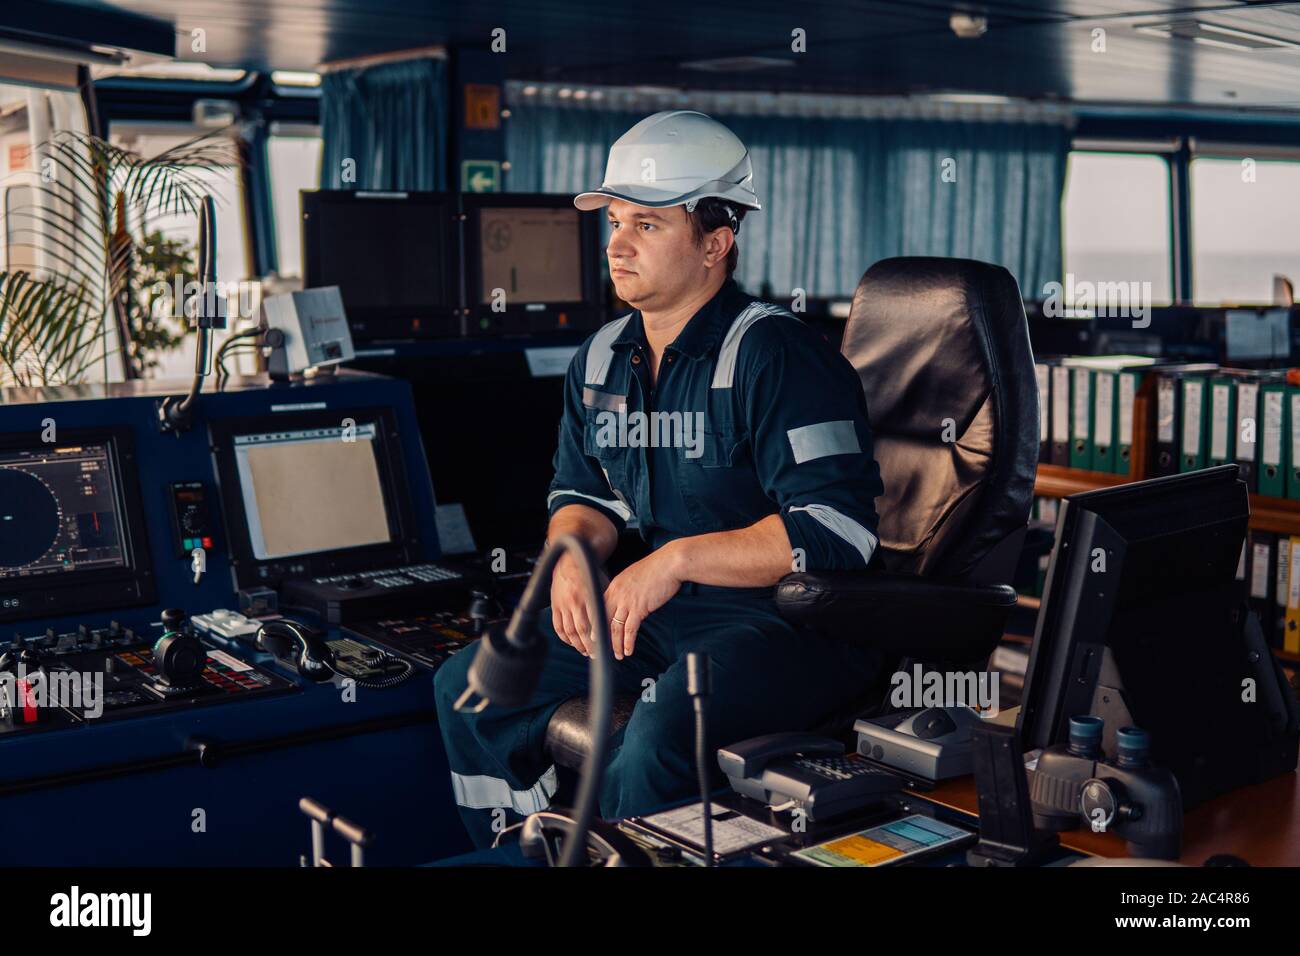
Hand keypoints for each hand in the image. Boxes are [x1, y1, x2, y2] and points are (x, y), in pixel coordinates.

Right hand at [550, 551, 607, 655]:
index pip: (595, 622)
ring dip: (577, 645)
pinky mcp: (554, 606)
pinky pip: (558, 627)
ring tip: (585, 652)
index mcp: (588, 596)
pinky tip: (572, 643)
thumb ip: (604, 602)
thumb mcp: (602, 585)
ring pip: (569, 631)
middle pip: (582, 630)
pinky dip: (565, 638)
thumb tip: (613, 620)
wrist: (569, 561)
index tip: (607, 646)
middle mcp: (574, 601)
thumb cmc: (589, 573)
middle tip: (597, 655)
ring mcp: (562, 605)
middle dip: (590, 646)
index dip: (600, 636)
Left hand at [604, 544, 683, 659]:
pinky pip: (630, 629)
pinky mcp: (639, 608)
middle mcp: (616, 594)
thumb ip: (627, 589)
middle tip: (601, 650)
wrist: (670, 563)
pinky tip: (629, 650)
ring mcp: (627, 601)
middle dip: (601, 638)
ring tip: (617, 655)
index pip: (598, 609)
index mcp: (614, 585)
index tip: (596, 636)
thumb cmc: (657, 569)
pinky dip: (628, 642)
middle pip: (603, 620)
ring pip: (615, 627)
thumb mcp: (635, 577)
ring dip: (616, 644)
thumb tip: (627, 602)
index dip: (596, 624)